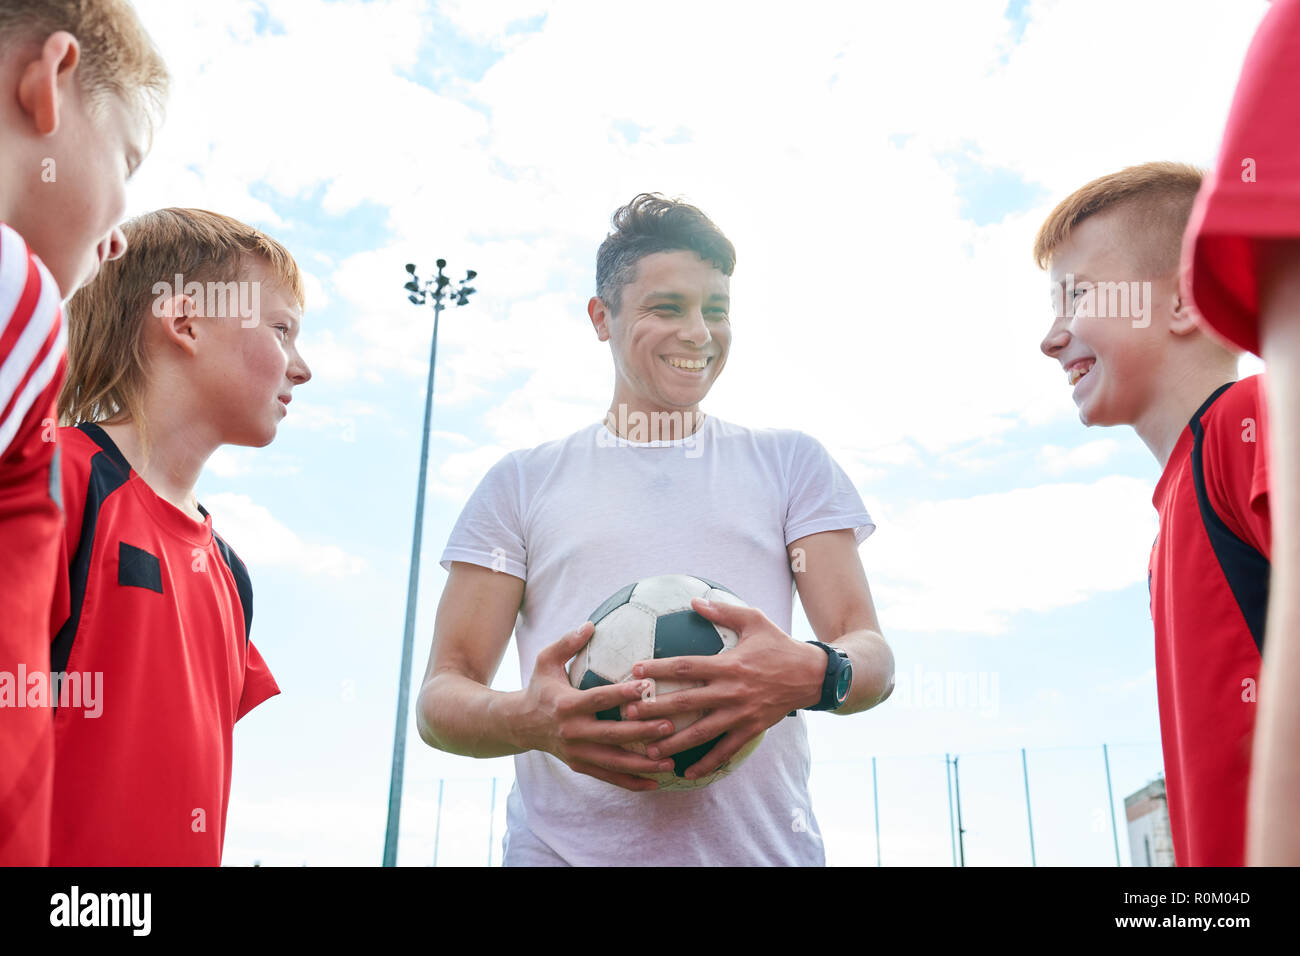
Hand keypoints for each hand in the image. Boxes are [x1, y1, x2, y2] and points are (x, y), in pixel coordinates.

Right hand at [515, 621, 677, 790]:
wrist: (520, 724)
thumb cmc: (540, 687)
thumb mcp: (545, 661)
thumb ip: (567, 642)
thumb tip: (590, 624)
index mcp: (566, 705)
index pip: (598, 699)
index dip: (622, 694)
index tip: (646, 686)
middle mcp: (572, 732)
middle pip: (612, 734)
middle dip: (642, 731)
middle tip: (669, 725)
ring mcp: (576, 753)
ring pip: (614, 762)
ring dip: (643, 763)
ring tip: (671, 760)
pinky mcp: (580, 766)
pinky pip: (609, 777)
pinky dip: (631, 782)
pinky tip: (655, 783)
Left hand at [624, 597, 825, 779]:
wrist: (812, 675)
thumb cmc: (779, 645)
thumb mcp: (755, 620)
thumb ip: (724, 611)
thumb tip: (694, 600)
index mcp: (729, 664)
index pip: (686, 667)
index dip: (659, 669)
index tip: (636, 671)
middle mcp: (732, 691)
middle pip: (687, 702)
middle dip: (656, 708)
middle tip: (629, 713)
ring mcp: (741, 714)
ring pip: (701, 731)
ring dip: (674, 741)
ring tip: (648, 748)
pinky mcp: (751, 729)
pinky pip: (726, 750)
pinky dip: (707, 763)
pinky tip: (686, 773)